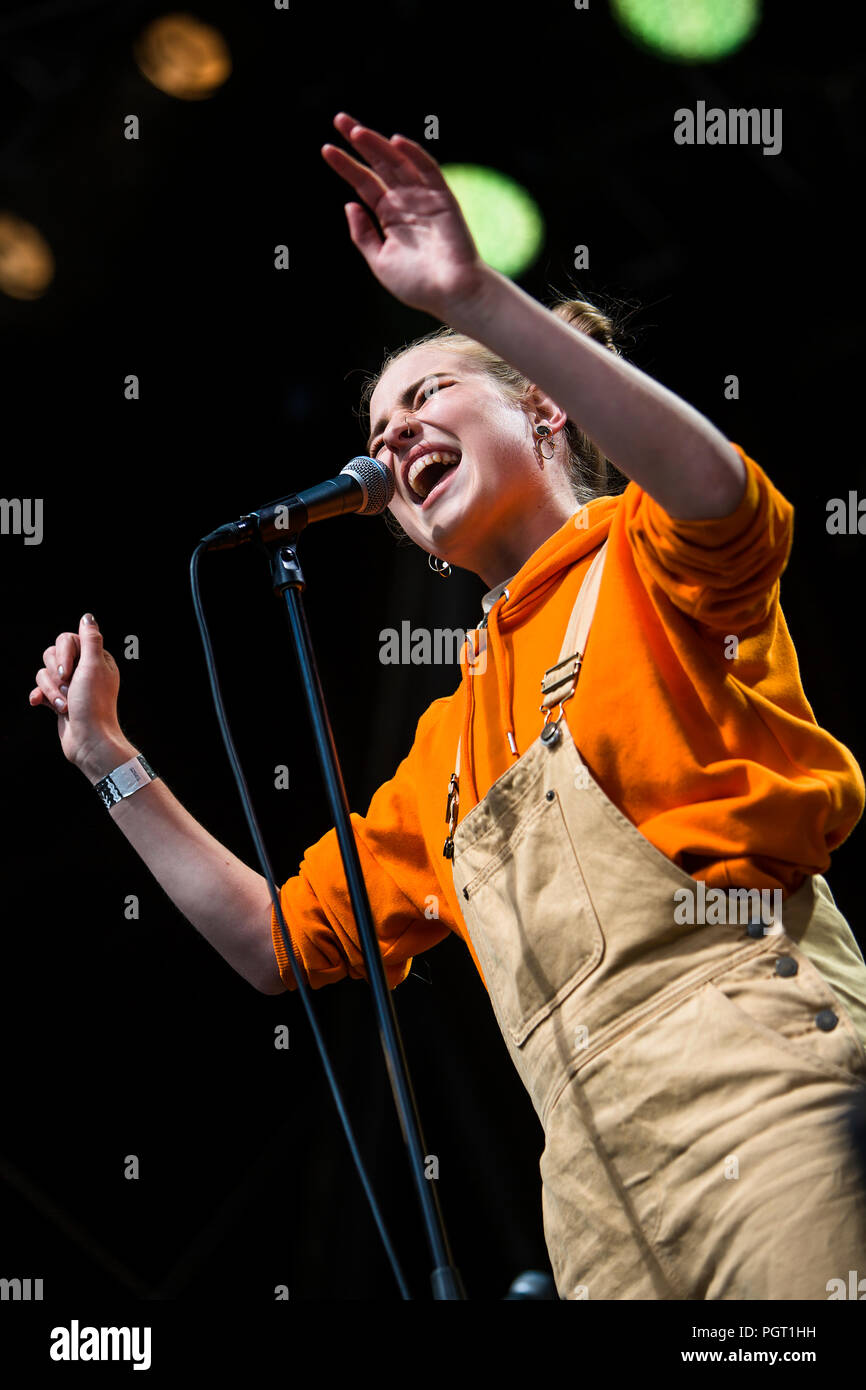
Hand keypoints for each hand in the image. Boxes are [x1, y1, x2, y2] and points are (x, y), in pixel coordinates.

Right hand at [28, 614, 130, 777]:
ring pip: (44, 673)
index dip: (64, 654)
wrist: (89, 740)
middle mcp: (84, 669)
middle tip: (69, 689)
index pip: (68, 639)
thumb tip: (87, 617)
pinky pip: (40, 689)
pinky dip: (41, 696)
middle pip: (52, 655)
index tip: (69, 671)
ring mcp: (70, 685)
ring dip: (51, 690)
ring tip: (64, 705)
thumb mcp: (94, 666)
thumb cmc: (93, 704)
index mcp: (96, 659)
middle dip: (55, 674)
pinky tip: (41, 704)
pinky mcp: (59, 700)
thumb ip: (90, 639)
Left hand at [321, 112, 486, 319]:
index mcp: (390, 216)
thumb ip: (363, 234)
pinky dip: (414, 156)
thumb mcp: (380, 261)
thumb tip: (350, 204)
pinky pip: (428, 172)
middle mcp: (406, 202)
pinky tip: (395, 142)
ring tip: (356, 131)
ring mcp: (424, 198)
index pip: (365, 183)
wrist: (451, 294)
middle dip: (360, 143)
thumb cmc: (418, 284)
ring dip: (379, 145)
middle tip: (339, 119)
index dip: (346, 165)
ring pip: (399, 163)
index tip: (326, 149)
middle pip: (379, 165)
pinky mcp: (443, 199)